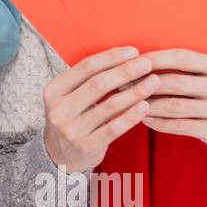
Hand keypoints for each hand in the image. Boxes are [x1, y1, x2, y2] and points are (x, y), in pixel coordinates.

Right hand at [43, 46, 160, 173]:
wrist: (59, 155)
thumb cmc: (72, 118)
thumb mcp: (68, 97)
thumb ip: (87, 80)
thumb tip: (125, 57)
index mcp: (54, 90)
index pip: (86, 67)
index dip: (111, 57)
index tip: (133, 51)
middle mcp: (59, 109)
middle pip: (98, 84)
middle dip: (125, 71)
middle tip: (147, 63)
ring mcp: (72, 129)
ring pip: (109, 106)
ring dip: (135, 92)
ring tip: (153, 82)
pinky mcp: (87, 146)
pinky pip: (114, 128)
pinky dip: (131, 116)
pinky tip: (145, 106)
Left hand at [138, 49, 206, 164]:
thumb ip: (190, 69)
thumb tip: (144, 61)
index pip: (182, 57)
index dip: (155, 58)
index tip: (132, 60)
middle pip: (175, 82)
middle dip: (144, 84)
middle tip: (122, 85)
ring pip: (175, 106)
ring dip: (148, 105)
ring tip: (129, 103)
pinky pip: (180, 126)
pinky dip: (159, 122)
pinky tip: (144, 120)